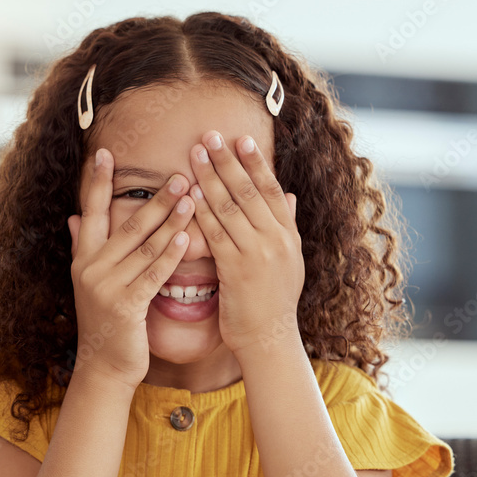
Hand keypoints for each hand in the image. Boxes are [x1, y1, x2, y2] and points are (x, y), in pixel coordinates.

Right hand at [67, 148, 195, 389]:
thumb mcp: (90, 283)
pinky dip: (170, 255)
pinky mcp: (125, 306)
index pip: (91, 211)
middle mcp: (90, 268)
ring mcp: (105, 287)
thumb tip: (73, 218)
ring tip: (193, 198)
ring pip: (144, 246)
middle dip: (155, 199)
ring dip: (171, 221)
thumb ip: (83, 248)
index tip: (106, 152)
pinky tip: (188, 238)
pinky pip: (153, 274)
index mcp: (83, 258)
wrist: (105, 367)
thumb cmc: (107, 322)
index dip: (98, 182)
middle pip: (126, 224)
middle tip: (180, 174)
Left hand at [188, 130, 303, 357]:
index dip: (255, 162)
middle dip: (228, 161)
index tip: (240, 139)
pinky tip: (188, 194)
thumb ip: (285, 226)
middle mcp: (277, 240)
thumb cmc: (272, 303)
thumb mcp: (288, 262)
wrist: (269, 340)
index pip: (270, 189)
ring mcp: (259, 254)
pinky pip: (216, 233)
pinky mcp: (238, 269)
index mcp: (289, 236)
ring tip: (194, 155)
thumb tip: (287, 196)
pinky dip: (201, 211)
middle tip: (209, 136)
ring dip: (210, 178)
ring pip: (231, 206)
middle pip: (249, 191)